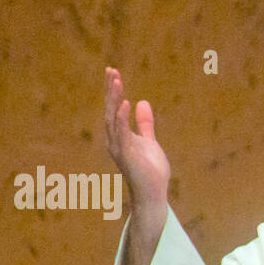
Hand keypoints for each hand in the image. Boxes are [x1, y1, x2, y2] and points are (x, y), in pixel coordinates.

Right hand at [104, 67, 169, 209]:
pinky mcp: (126, 155)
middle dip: (111, 90)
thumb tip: (142, 102)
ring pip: (113, 118)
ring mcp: (119, 147)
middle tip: (111, 70)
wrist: (153, 193)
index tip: (113, 72)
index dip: (113, 91)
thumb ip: (145, 124)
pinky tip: (125, 103)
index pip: (114, 109)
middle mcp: (115, 140)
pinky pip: (122, 133)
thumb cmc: (150, 170)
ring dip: (114, 99)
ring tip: (116, 81)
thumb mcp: (150, 141)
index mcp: (120, 136)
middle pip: (110, 110)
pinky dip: (122, 118)